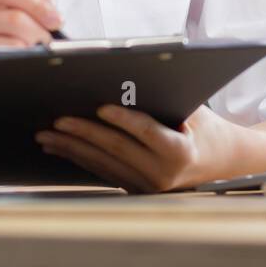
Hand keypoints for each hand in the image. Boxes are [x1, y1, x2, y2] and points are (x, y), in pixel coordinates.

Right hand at [0, 0, 62, 57]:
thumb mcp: (6, 8)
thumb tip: (53, 12)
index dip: (37, 4)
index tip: (56, 20)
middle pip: (14, 18)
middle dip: (39, 32)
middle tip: (46, 41)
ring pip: (12, 43)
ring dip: (30, 50)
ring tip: (28, 53)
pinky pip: (0, 62)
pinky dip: (16, 63)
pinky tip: (15, 64)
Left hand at [34, 103, 246, 192]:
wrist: (218, 160)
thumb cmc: (203, 126)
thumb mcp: (193, 107)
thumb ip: (165, 97)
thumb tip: (130, 77)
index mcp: (180, 152)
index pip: (147, 132)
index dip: (123, 119)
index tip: (101, 106)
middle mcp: (162, 175)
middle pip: (117, 150)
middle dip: (84, 133)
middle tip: (59, 119)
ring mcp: (146, 186)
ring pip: (102, 164)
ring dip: (71, 148)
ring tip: (46, 134)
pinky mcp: (133, 189)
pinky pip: (101, 171)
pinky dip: (77, 157)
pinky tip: (57, 147)